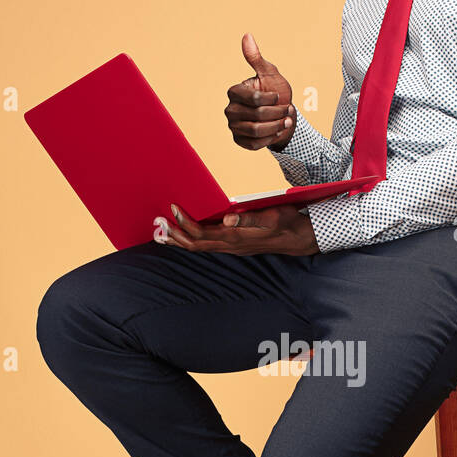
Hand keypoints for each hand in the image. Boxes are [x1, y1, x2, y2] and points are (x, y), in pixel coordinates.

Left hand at [163, 202, 318, 256]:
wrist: (299, 237)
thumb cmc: (285, 223)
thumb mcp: (270, 216)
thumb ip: (248, 218)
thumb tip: (227, 217)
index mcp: (235, 238)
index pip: (202, 234)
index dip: (185, 223)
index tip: (173, 208)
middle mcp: (230, 246)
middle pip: (194, 245)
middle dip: (174, 236)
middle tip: (157, 224)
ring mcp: (232, 247)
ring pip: (199, 248)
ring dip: (180, 241)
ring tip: (163, 234)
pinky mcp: (235, 244)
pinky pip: (207, 245)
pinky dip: (192, 241)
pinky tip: (186, 235)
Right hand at [225, 33, 295, 151]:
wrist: (281, 115)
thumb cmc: (275, 91)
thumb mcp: (269, 73)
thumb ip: (257, 58)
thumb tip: (247, 35)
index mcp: (235, 92)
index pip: (253, 98)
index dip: (271, 99)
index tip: (278, 96)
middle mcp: (230, 109)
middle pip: (256, 116)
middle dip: (277, 114)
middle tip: (286, 110)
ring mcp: (233, 126)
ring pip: (256, 131)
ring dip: (276, 126)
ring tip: (286, 121)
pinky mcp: (239, 140)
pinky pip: (254, 144)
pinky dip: (270, 138)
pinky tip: (277, 131)